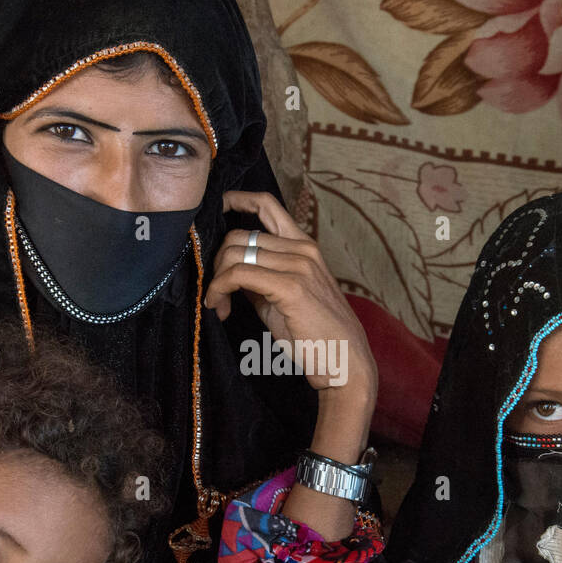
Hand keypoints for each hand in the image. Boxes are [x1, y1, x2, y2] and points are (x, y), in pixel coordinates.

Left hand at [206, 191, 376, 402]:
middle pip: (240, 235)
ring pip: (235, 253)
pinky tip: (220, 307)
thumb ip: (260, 279)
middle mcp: (302, 249)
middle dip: (218, 263)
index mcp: (304, 246)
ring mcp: (298, 265)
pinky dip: (219, 289)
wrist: (344, 363)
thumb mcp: (284, 299)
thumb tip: (230, 271)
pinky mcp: (290, 286)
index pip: (267, 205)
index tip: (219, 210)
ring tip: (220, 305)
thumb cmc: (317, 336)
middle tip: (217, 293)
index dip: (238, 200)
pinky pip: (238, 274)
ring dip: (216, 280)